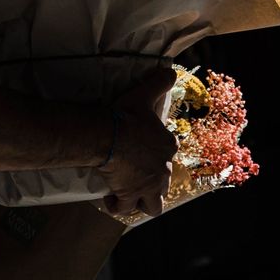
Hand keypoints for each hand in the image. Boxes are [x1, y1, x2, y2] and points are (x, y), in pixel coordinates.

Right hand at [98, 67, 177, 216]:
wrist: (109, 135)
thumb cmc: (126, 116)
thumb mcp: (143, 95)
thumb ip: (158, 83)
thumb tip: (170, 71)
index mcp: (168, 146)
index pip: (168, 154)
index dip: (155, 155)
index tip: (140, 152)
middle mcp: (163, 169)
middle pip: (164, 183)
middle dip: (152, 182)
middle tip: (135, 175)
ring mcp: (149, 185)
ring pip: (154, 204)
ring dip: (143, 201)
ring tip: (129, 194)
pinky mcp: (131, 194)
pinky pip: (127, 208)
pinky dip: (119, 206)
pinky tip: (111, 199)